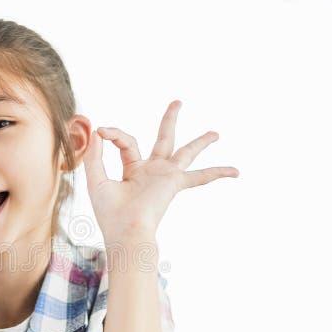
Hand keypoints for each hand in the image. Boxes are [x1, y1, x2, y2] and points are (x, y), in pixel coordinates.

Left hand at [82, 100, 238, 243]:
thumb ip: (95, 157)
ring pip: (186, 152)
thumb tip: (97, 132)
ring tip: (216, 133)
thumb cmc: (109, 213)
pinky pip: (200, 177)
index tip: (102, 131)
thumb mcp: (97, 180)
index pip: (127, 142)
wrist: (124, 230)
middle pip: (164, 139)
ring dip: (201, 142)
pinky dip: (218, 173)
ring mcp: (165, 176)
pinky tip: (236, 172)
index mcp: (134, 170)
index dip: (114, 134)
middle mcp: (152, 171)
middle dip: (170, 120)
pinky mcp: (174, 182)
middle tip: (178, 102)